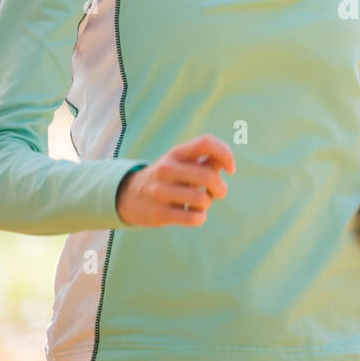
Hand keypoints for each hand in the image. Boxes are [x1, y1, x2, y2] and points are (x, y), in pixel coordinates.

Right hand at [116, 134, 234, 226]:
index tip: (230, 170)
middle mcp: (166, 169)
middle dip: (220, 189)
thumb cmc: (169, 178)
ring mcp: (160, 191)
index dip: (226, 154)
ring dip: (207, 204)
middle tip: (217, 194)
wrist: (129, 196)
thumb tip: (227, 162)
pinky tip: (193, 214)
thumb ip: (208, 160)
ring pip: (203, 200)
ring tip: (200, 204)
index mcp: (177, 153)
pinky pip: (194, 218)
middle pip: (209, 176)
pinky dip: (200, 217)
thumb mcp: (183, 164)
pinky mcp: (158, 214)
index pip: (206, 142)